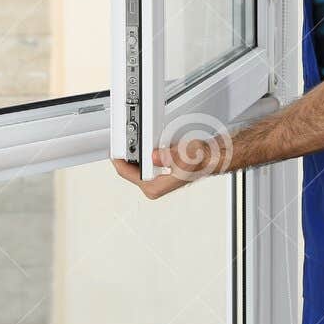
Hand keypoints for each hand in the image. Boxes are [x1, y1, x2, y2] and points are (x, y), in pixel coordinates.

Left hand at [110, 136, 231, 200]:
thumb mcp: (185, 155)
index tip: (114, 145)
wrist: (210, 159)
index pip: (125, 172)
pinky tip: (147, 142)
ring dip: (134, 150)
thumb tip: (155, 156)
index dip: (118, 157)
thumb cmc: (201, 161)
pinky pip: (141, 160)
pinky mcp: (156, 171)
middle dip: (127, 151)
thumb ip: (168, 156)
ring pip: (134, 163)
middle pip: (127, 168)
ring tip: (136, 139)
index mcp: (153, 187)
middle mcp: (152, 185)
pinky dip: (141, 150)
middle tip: (126, 137)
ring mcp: (154, 179)